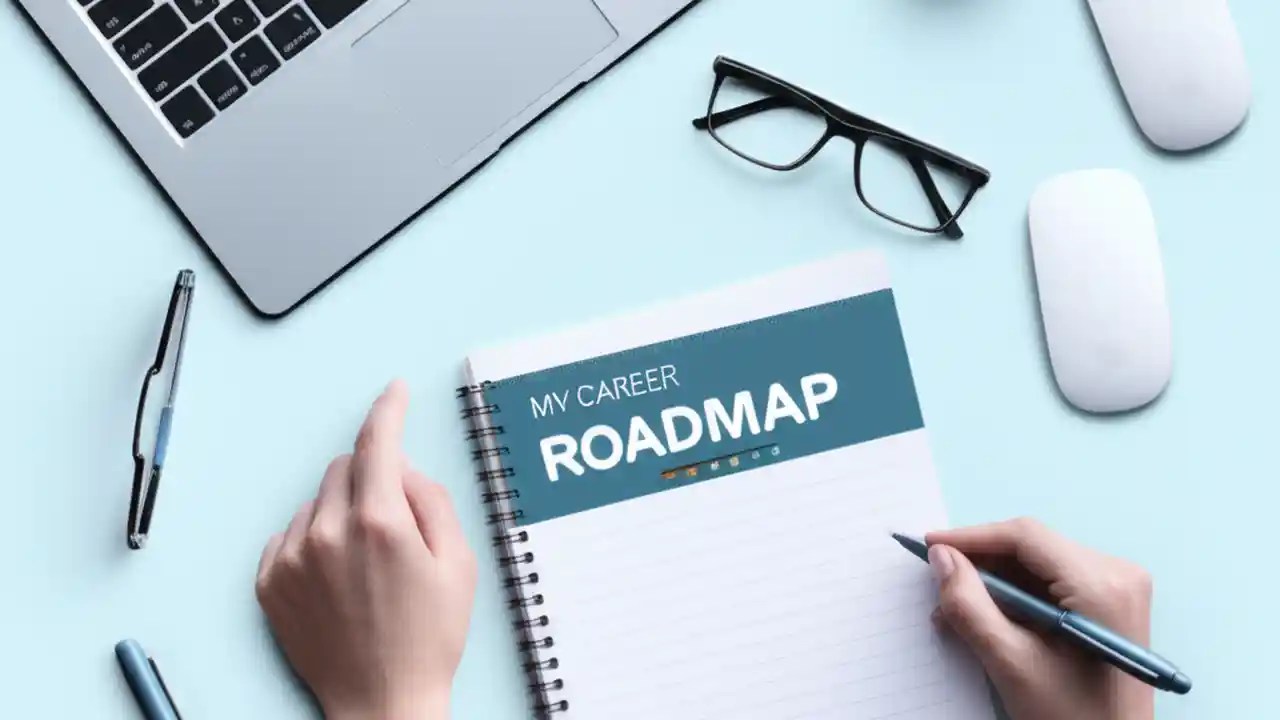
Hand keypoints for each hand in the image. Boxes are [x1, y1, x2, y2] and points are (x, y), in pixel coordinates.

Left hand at [255, 380, 478, 719]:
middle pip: (344, 467)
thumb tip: (403, 467)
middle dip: (371, 476)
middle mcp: (328, 532)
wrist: (382, 702)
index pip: (378, 442)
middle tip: (396, 522)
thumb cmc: (429, 637)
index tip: (394, 391)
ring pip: (317, 500)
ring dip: (341, 511)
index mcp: (380, 523)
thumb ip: (431, 500)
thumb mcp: (458, 563)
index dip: (388, 409)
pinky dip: (314, 541)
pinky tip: (338, 578)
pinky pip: (289, 534)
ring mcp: (292, 558)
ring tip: (366, 564)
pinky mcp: (268, 583)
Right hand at [926, 518, 1153, 719]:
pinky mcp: (1112, 600)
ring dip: (996, 582)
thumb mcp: (1011, 664)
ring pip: (1038, 562)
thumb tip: (941, 557)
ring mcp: (1119, 586)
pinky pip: (1053, 580)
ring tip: (960, 611)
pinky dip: (1018, 595)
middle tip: (939, 586)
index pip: (1026, 537)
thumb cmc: (1072, 717)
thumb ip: (970, 607)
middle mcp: (1118, 573)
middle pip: (1032, 548)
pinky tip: (991, 617)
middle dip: (982, 564)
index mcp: (1102, 585)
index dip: (972, 537)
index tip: (929, 545)